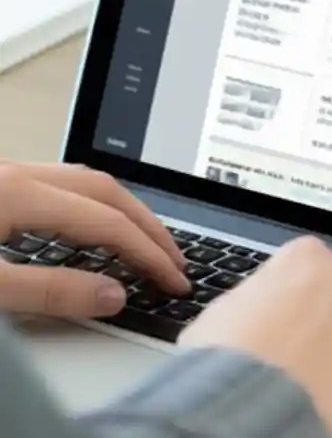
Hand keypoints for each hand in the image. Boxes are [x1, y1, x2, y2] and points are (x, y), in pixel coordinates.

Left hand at [0, 161, 187, 316]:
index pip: (107, 222)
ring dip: (122, 211)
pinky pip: (58, 186)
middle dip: (147, 226)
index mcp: (18, 194)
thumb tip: (113, 296)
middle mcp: (16, 175)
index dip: (148, 253)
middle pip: (105, 190)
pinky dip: (90, 206)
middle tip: (173, 260)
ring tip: (143, 242)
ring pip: (82, 182)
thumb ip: (47, 292)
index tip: (173, 281)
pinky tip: (87, 227)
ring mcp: (3, 176)